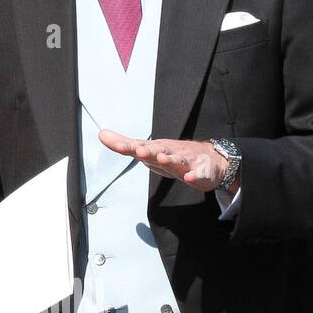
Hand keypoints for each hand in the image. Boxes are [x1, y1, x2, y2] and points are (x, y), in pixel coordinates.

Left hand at [98, 129, 235, 192]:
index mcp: (156, 148)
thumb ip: (126, 144)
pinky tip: (190, 178)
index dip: (126, 146)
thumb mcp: (148, 149)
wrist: (210, 159)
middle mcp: (170, 153)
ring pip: (178, 161)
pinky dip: (195, 176)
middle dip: (149, 152)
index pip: (138, 146)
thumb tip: (102, 134)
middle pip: (158, 151)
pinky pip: (199, 175)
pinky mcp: (201, 172)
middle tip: (140, 151)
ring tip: (163, 159)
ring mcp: (187, 162)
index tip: (114, 144)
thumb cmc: (174, 154)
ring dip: (170, 160)